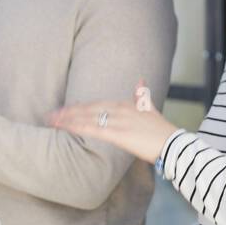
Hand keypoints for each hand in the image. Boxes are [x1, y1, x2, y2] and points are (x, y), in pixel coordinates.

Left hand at [47, 79, 177, 163]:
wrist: (174, 144)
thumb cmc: (162, 131)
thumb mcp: (151, 108)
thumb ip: (142, 95)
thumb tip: (140, 81)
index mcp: (125, 104)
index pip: (96, 104)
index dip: (79, 107)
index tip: (65, 109)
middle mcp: (120, 109)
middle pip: (88, 109)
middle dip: (68, 112)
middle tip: (51, 114)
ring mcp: (118, 121)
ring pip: (87, 118)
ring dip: (68, 120)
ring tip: (52, 121)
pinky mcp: (118, 134)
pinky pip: (92, 129)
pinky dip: (76, 127)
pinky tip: (65, 127)